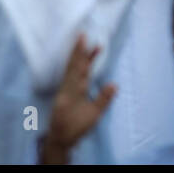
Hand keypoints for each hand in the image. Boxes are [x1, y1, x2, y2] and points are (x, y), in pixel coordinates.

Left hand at [40, 35, 115, 163]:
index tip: (83, 38)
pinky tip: (80, 61)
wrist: (59, 138)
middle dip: (78, 49)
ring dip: (78, 56)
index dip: (81, 53)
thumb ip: (103, 99)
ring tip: (87, 45)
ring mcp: (64, 89)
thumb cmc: (76, 127)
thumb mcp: (93, 115)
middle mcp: (67, 87)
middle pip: (73, 65)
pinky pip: (69, 74)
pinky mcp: (64, 92)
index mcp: (73, 91)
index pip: (78, 68)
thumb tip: (114, 84)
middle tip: (82, 34)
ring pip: (71, 68)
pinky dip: (75, 65)